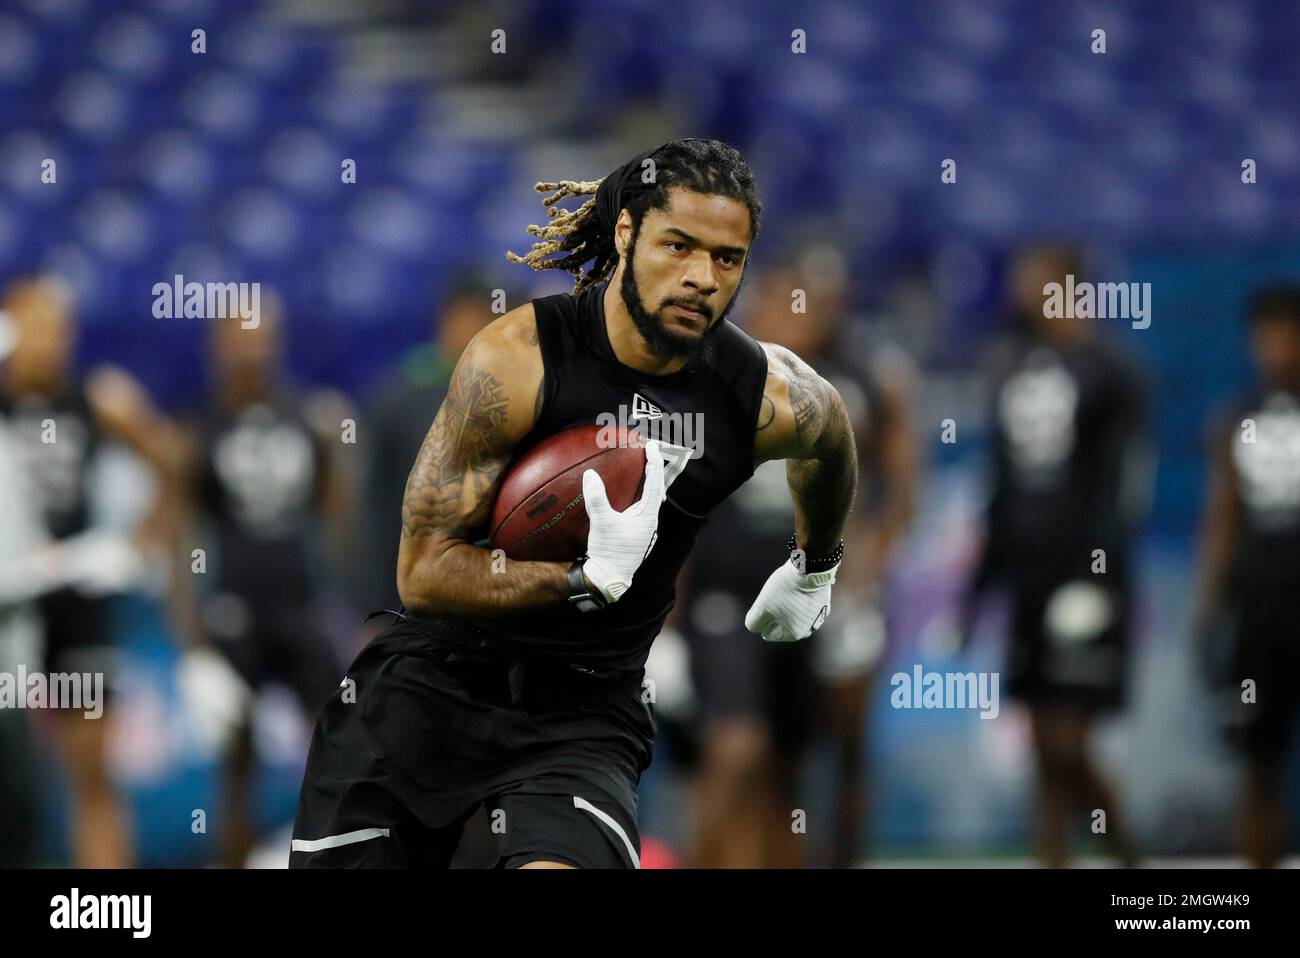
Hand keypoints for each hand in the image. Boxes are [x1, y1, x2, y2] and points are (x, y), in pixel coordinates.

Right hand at [581, 439, 665, 603]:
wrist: (608, 578)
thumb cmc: (609, 551)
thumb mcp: (602, 522)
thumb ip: (597, 498)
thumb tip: (590, 474)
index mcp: (648, 516)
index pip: (655, 483)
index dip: (654, 463)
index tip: (652, 446)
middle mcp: (650, 521)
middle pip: (657, 490)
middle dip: (654, 471)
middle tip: (650, 454)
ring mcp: (644, 530)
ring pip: (651, 501)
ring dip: (648, 485)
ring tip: (643, 472)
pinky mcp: (637, 536)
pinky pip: (642, 510)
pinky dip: (639, 498)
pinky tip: (629, 498)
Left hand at [745, 556, 837, 641]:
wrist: (810, 569)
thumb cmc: (785, 589)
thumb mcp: (762, 607)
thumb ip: (754, 623)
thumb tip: (756, 628)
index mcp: (794, 634)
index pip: (769, 634)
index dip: (763, 619)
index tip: (766, 604)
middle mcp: (809, 629)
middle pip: (783, 625)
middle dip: (776, 614)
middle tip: (776, 597)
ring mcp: (819, 616)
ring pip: (795, 615)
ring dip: (788, 606)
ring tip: (786, 591)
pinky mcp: (824, 603)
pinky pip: (806, 605)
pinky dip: (800, 599)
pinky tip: (798, 588)